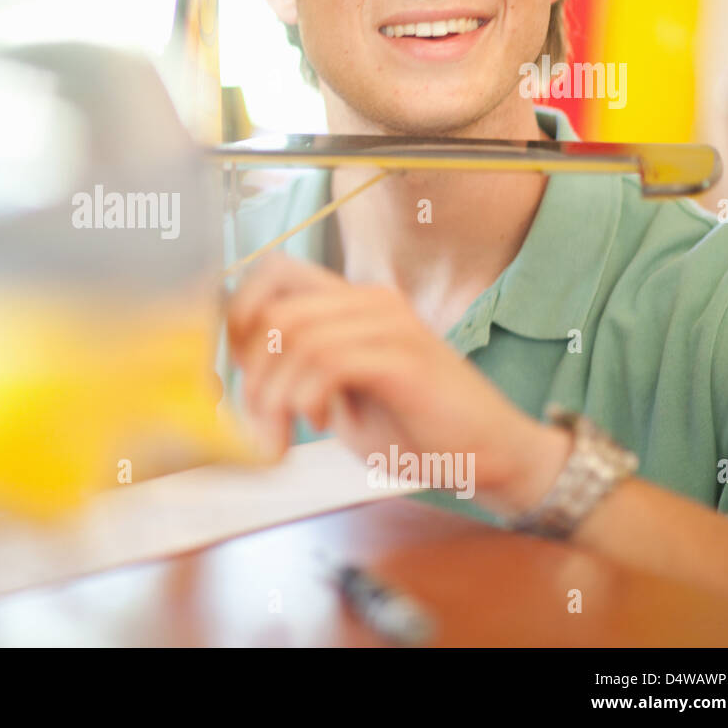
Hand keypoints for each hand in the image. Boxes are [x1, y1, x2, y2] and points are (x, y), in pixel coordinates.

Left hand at [225, 253, 569, 516]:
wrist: (491, 455)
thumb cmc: (415, 427)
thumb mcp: (342, 393)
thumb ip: (299, 370)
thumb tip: (242, 367)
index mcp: (354, 302)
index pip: (276, 271)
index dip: (241, 311)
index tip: (236, 365)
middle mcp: (371, 301)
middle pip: (278, 308)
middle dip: (252, 369)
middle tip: (258, 416)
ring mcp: (391, 325)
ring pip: (297, 336)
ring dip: (276, 392)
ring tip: (285, 430)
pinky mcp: (405, 358)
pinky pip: (330, 361)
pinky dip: (308, 396)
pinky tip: (320, 421)